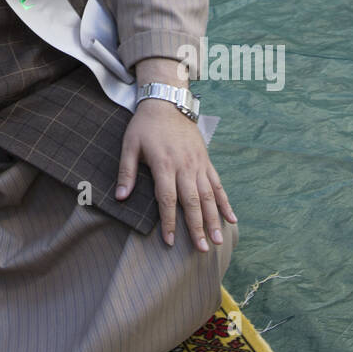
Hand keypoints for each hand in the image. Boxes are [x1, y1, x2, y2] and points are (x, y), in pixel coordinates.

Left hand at [117, 100, 236, 251]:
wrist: (167, 102)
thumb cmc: (145, 126)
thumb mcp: (129, 145)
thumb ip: (126, 172)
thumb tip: (120, 198)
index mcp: (164, 164)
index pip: (168, 199)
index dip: (169, 221)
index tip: (169, 241)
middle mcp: (185, 166)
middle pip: (193, 201)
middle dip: (197, 227)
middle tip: (202, 249)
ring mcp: (198, 164)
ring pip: (208, 196)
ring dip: (213, 219)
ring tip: (217, 240)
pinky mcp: (206, 160)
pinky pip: (218, 184)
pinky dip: (225, 202)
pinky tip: (231, 218)